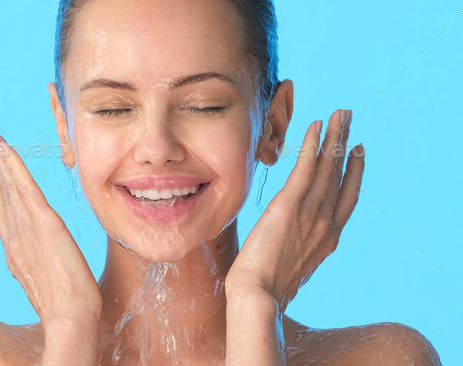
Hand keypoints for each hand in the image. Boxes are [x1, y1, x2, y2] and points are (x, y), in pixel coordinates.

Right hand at [0, 133, 101, 323]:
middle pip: (3, 198)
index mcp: (18, 254)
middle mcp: (15, 240)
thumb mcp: (51, 283)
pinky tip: (7, 152)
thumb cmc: (68, 306)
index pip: (5, 217)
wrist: (70, 316)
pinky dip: (13, 167)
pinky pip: (25, 188)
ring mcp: (27, 231)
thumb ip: (45, 266)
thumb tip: (51, 258)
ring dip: (2, 162)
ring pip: (11, 189)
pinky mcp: (44, 223)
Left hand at [226, 109, 363, 311]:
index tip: (356, 152)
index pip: (346, 198)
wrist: (258, 297)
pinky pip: (304, 169)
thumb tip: (289, 239)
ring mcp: (310, 214)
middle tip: (350, 120)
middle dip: (346, 145)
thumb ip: (298, 246)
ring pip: (326, 167)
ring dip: (334, 137)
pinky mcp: (288, 206)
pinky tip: (316, 126)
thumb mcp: (292, 265)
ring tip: (340, 113)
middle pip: (340, 176)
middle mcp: (325, 223)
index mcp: (328, 238)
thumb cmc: (267, 287)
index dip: (353, 172)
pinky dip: (312, 146)